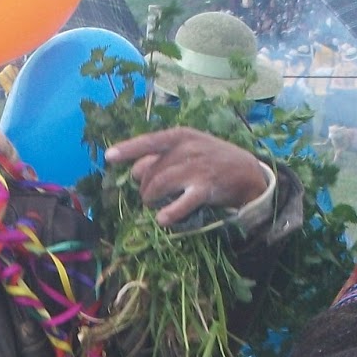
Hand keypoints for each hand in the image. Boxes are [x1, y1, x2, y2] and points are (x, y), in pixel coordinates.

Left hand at [104, 127, 268, 228]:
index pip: (148, 142)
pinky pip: (181, 203)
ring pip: (159, 185)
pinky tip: (163, 220)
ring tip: (153, 207)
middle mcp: (186, 149)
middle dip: (143, 187)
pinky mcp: (205, 188)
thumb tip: (134, 170)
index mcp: (180, 136)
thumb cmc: (212, 160)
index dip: (127, 150)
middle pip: (150, 170)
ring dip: (151, 199)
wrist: (247, 172)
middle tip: (147, 197)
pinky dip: (169, 213)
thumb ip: (163, 156)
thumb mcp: (189, 148)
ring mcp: (196, 168)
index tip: (109, 157)